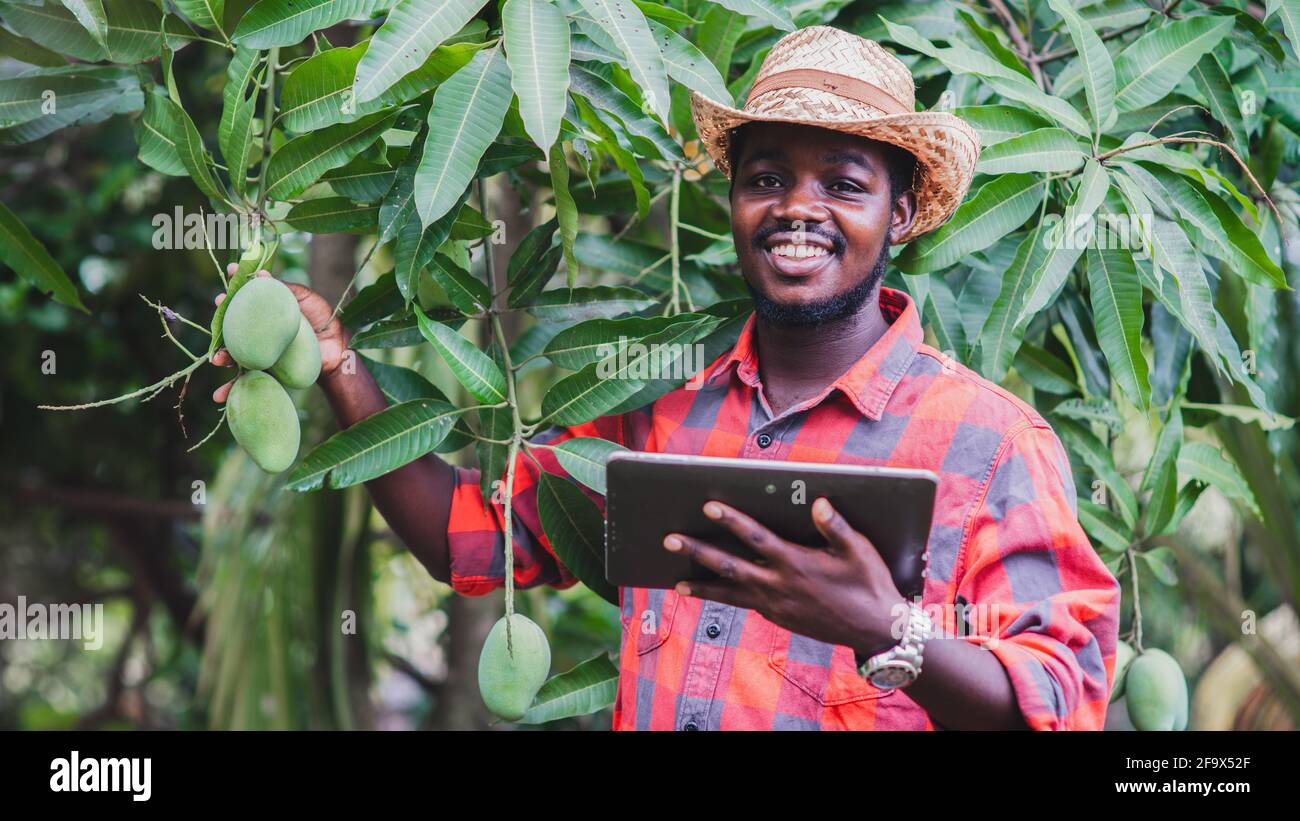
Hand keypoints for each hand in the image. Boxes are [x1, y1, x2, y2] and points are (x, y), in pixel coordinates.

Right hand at [210, 266, 348, 402]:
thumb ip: (284, 288)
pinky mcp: (263, 367)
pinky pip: (245, 378)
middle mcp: (256, 328)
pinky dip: (230, 388)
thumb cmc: (321, 319)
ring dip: (221, 355)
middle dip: (221, 313)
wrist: (336, 349)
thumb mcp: (304, 298)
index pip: (245, 293)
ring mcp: (258, 349)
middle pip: (231, 321)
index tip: (232, 269)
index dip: (237, 280)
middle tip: (219, 302)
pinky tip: (218, 395)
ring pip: (233, 352)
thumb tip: (261, 274)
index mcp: (264, 308)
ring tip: (216, 357)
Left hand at [662, 497, 908, 656]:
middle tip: (669, 541)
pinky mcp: (778, 617)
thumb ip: (835, 526)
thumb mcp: (858, 551)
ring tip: (676, 582)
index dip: (731, 520)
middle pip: (729, 566)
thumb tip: (818, 503)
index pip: (756, 537)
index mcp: (796, 563)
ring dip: (702, 586)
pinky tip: (711, 592)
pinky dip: (724, 598)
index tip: (709, 507)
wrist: (876, 630)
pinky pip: (744, 604)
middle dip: (698, 552)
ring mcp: (776, 605)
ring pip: (731, 594)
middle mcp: (779, 586)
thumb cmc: (869, 584)